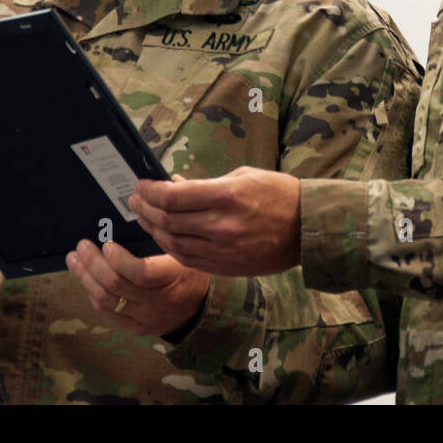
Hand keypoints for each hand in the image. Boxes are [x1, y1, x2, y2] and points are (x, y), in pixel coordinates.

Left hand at [66, 240, 210, 337]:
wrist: (201, 307)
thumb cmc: (190, 270)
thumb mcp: (183, 252)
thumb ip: (160, 241)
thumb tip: (131, 216)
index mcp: (172, 279)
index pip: (141, 273)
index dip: (119, 260)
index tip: (107, 244)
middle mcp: (158, 303)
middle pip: (116, 286)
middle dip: (92, 264)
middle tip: (82, 247)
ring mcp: (145, 318)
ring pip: (106, 300)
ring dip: (86, 278)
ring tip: (75, 261)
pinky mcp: (137, 328)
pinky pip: (108, 313)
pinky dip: (94, 295)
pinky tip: (88, 281)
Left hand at [129, 166, 300, 276]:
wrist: (307, 228)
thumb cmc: (278, 194)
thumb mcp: (243, 176)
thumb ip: (205, 184)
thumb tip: (174, 185)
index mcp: (226, 196)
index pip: (172, 197)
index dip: (150, 191)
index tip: (141, 185)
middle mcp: (221, 225)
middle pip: (168, 220)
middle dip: (145, 209)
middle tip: (135, 200)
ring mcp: (223, 250)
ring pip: (172, 242)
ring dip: (153, 229)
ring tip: (145, 218)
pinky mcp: (226, 266)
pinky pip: (187, 259)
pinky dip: (170, 247)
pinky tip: (164, 236)